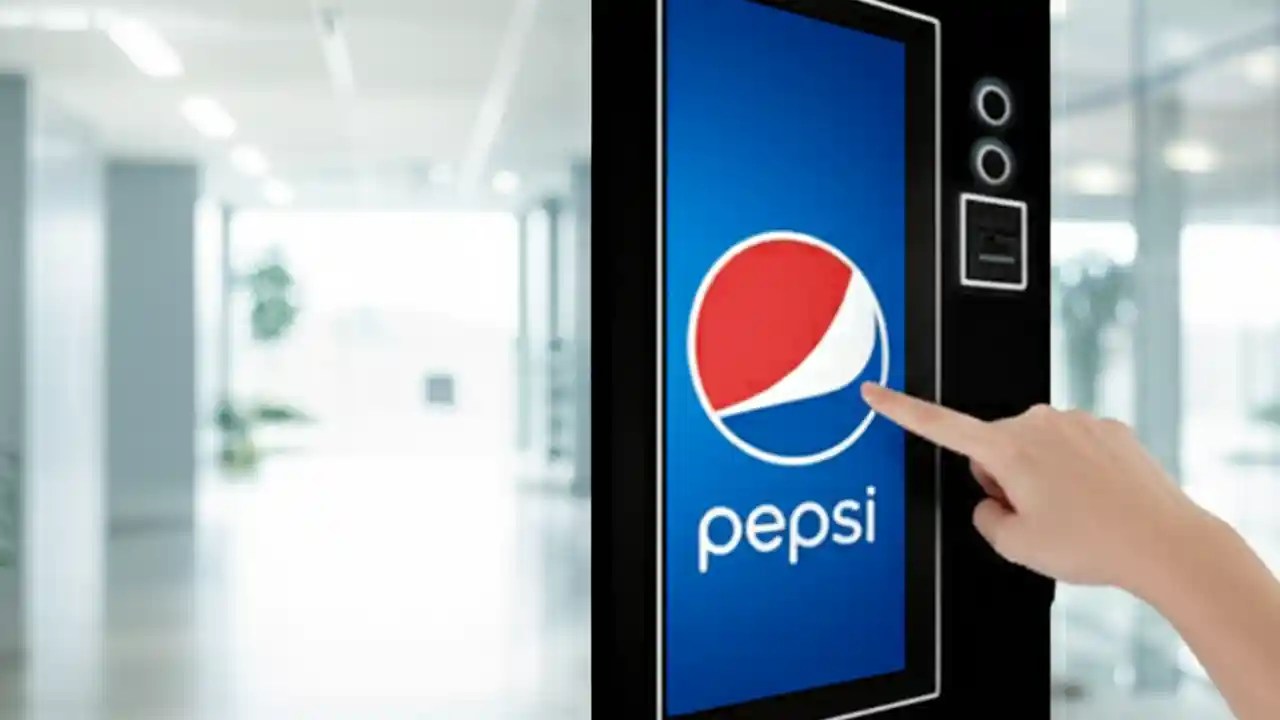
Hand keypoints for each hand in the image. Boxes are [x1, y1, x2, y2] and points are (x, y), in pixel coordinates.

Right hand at [861, 383, 1214, 592]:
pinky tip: (1097, 500)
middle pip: (994, 449)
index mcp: (1007, 448)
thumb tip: (993, 501)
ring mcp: (1076, 422)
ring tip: (1075, 513)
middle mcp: (1039, 424)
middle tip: (1038, 517)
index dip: (898, 409)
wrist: (1164, 542)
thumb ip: (985, 518)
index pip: (937, 425)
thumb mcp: (1015, 546)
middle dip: (1005, 480)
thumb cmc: (1093, 544)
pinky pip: (1072, 448)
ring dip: (1042, 477)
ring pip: (1035, 448)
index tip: (873, 391)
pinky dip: (1076, 473)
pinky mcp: (1107, 428)